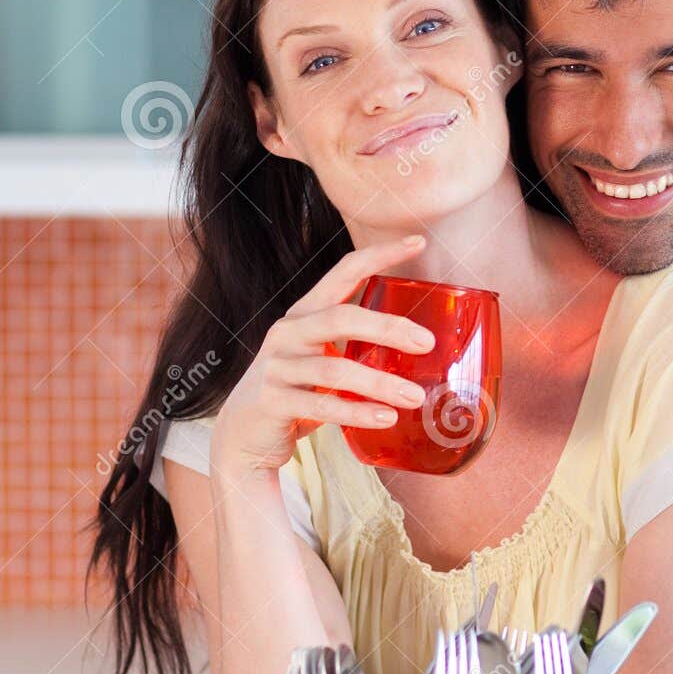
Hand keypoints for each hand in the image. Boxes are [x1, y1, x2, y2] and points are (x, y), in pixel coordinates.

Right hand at [213, 235, 436, 475]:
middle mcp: (288, 332)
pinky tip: (386, 418)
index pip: (344, 271)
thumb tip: (422, 346)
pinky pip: (321, 405)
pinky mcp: (273, 401)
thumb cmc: (297, 388)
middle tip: (427, 343)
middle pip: (341, 318)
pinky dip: (357, 412)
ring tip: (414, 396)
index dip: (380, 254)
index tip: (418, 242)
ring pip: (334, 369)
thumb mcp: (323, 356)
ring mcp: (277, 366)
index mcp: (306, 313)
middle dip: (387, 327)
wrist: (245, 431)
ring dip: (379, 383)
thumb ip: (357, 344)